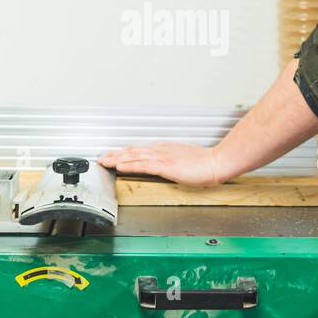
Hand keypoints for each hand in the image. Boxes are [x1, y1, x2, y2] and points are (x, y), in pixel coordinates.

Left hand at [97, 143, 224, 185]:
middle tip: (101, 158)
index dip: (124, 153)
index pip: (139, 151)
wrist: (216, 162)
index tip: (113, 156)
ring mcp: (162, 157)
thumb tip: (165, 167)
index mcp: (164, 150)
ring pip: (134, 156)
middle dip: (115, 155)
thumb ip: (172, 163)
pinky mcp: (166, 165)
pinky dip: (130, 165)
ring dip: (117, 158)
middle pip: (132, 152)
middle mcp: (160, 150)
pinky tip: (120, 166)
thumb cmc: (205, 163)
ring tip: (104, 161)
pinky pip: (144, 165)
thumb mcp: (184, 160)